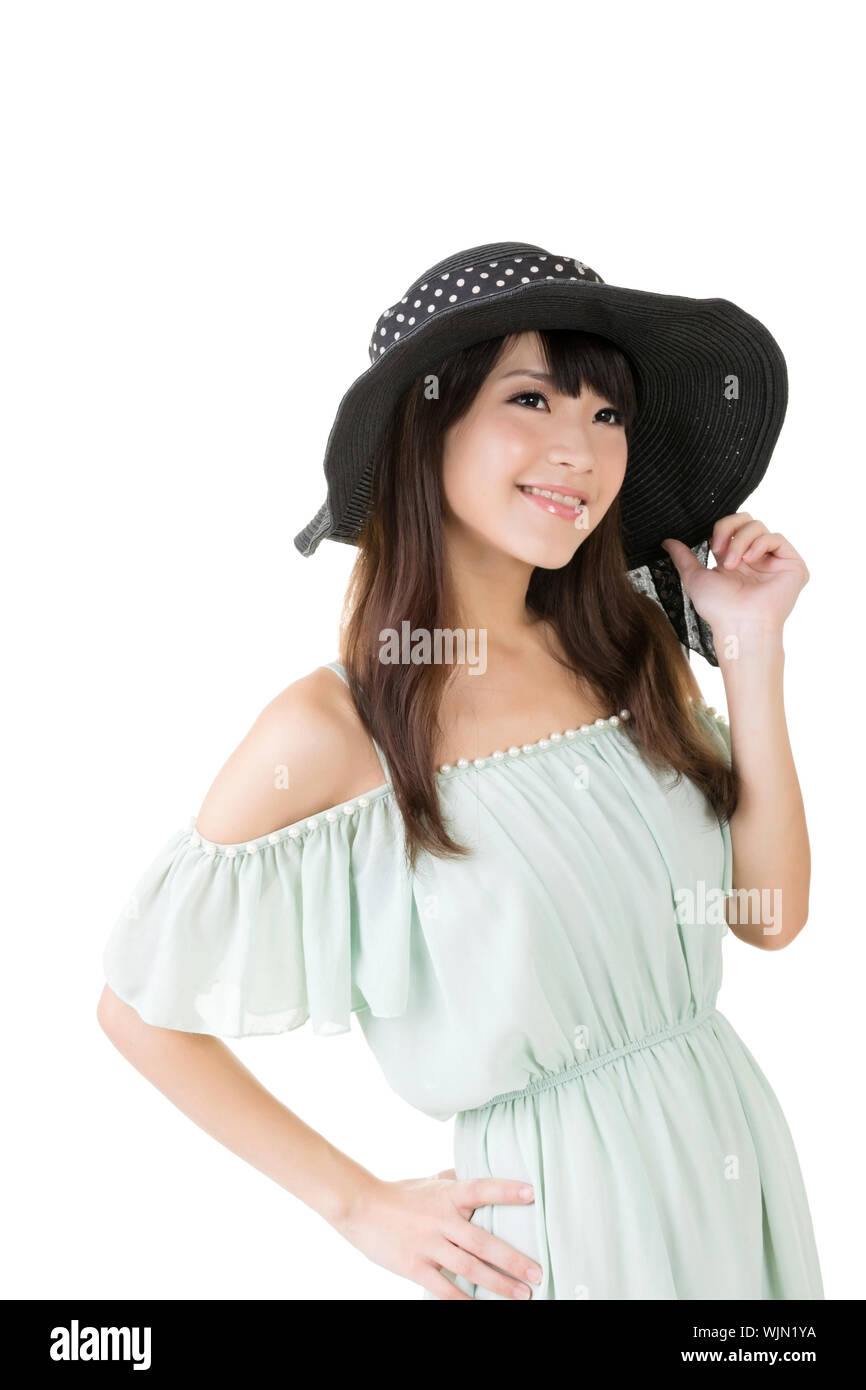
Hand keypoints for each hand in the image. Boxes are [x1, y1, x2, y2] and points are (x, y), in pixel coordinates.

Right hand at [332, 1168, 542, 1299]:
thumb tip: (476, 1170)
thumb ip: (454, 1179)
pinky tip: (481, 1308)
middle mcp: (440, 1220)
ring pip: (469, 1268)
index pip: (481, 1189)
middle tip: (538, 1272)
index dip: (506, 1191)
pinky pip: (444, 1289)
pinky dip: (464, 1301)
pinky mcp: (414, 1267)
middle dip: (513, 1260)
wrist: (360, 1207)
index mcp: (447, 1195)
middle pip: (483, 1242)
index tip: (532, 1194)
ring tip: (522, 1295)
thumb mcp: (429, 1181)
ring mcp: (428, 1245)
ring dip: (499, 1284)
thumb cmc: (399, 1193)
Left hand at [661, 513, 809, 643]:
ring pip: (759, 527)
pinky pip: (777, 538)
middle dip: (729, 529)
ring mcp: (775, 561)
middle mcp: (756, 558)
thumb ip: (683, 557)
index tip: (712, 548)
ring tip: (733, 565)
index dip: (721, 529)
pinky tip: (750, 560)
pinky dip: (760, 544)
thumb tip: (667, 541)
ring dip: (741, 542)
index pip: (732, 526)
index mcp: (736, 559)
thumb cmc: (718, 608)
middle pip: (747, 520)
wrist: (739, 624)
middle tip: (719, 550)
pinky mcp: (792, 565)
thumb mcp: (695, 577)